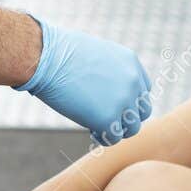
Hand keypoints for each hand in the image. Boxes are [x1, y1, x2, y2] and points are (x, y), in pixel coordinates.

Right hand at [15, 15, 151, 144]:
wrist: (47, 58)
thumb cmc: (61, 52)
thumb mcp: (95, 54)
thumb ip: (110, 71)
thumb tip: (105, 88)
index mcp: (131, 63)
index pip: (143, 90)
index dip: (129, 100)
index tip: (112, 103)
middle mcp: (133, 82)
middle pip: (142, 111)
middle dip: (126, 117)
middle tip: (106, 117)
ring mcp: (122, 101)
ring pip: (132, 128)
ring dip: (116, 129)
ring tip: (98, 127)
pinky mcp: (108, 119)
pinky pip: (114, 138)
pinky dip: (104, 138)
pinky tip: (92, 132)